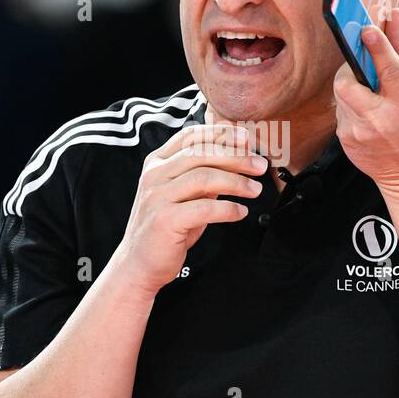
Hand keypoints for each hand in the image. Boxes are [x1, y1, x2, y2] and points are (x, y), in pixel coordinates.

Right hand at [115, 123, 266, 295]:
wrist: (139, 263)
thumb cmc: (165, 228)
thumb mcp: (183, 195)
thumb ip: (203, 176)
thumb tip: (237, 160)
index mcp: (157, 163)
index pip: (190, 136)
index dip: (220, 133)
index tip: (245, 138)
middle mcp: (154, 175)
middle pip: (201, 154)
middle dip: (236, 157)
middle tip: (259, 166)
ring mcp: (157, 196)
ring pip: (204, 177)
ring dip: (236, 182)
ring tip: (255, 189)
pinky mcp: (165, 219)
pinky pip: (204, 208)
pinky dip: (227, 209)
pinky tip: (240, 212)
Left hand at [333, 4, 398, 193]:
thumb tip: (394, 17)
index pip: (388, 69)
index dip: (377, 45)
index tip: (368, 28)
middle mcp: (380, 119)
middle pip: (347, 82)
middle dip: (349, 68)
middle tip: (361, 66)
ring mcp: (359, 132)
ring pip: (341, 94)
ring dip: (351, 87)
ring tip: (370, 96)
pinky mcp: (346, 140)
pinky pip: (340, 111)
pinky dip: (350, 106)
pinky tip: (367, 117)